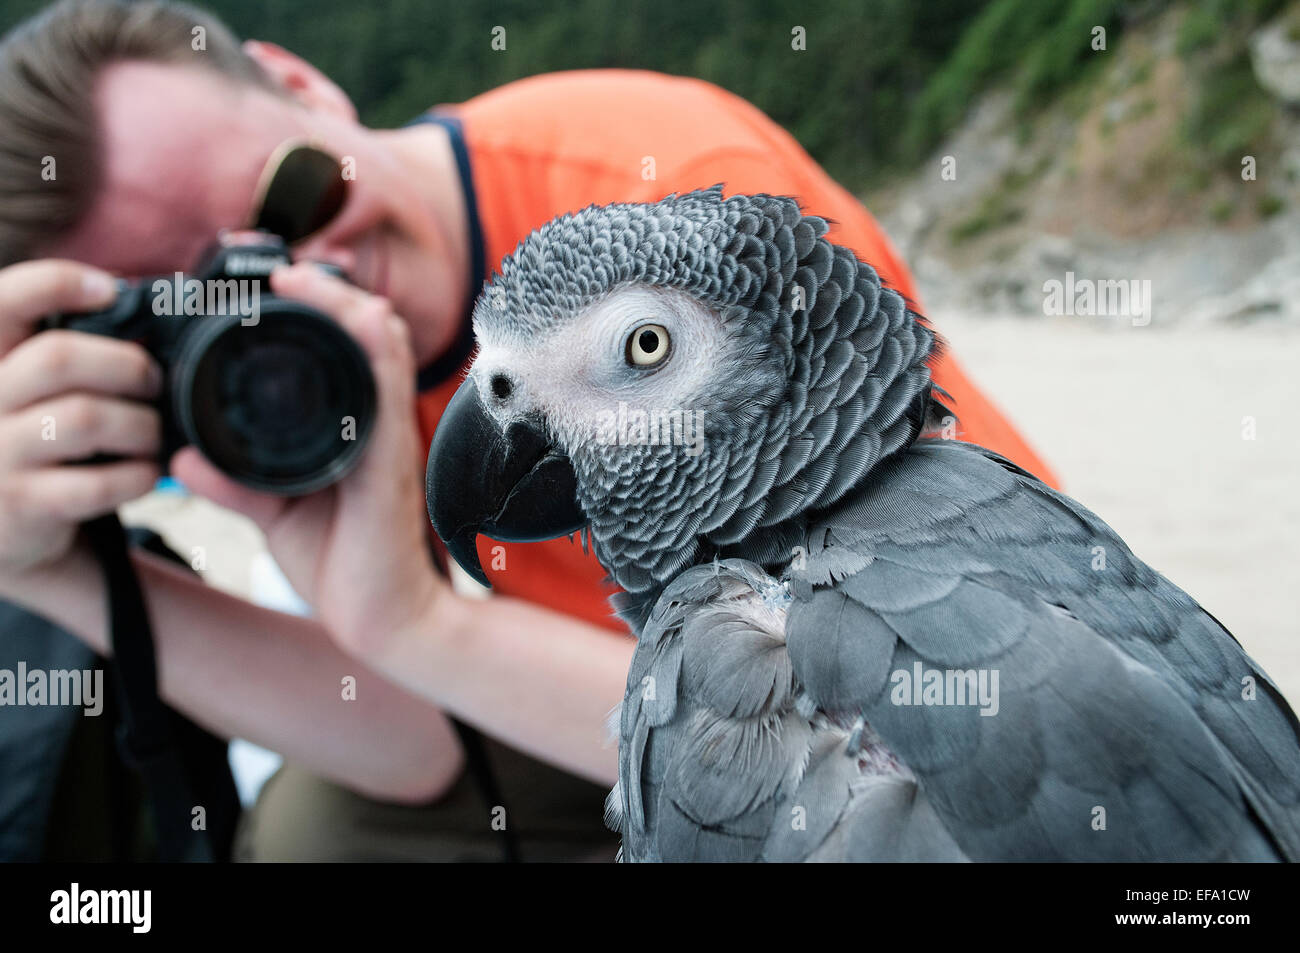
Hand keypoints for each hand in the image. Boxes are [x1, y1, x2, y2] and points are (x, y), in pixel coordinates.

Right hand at [0, 259, 161, 577]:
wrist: (4, 531)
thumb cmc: (37, 443)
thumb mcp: (33, 391)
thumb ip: (67, 355)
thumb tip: (141, 311)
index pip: (5, 299)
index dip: (57, 283)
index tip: (110, 290)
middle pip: (58, 357)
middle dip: (126, 365)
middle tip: (153, 383)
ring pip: (85, 418)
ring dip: (140, 425)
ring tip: (152, 434)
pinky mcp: (21, 503)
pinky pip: (97, 482)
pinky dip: (138, 475)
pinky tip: (144, 473)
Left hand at [171, 263, 445, 656]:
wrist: (383, 622)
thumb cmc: (341, 565)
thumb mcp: (274, 515)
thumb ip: (234, 483)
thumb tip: (180, 457)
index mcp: (351, 433)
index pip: (343, 355)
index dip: (318, 313)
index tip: (276, 287)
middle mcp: (375, 427)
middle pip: (368, 336)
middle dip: (330, 295)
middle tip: (286, 271)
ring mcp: (389, 441)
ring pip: (383, 351)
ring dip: (347, 308)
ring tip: (304, 280)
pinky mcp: (392, 465)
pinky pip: (389, 395)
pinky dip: (374, 352)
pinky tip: (356, 323)